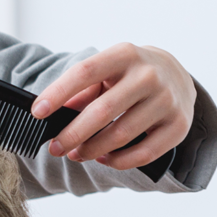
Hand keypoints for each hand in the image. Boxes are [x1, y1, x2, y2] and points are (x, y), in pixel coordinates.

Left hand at [32, 43, 195, 170]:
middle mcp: (149, 75)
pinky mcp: (179, 125)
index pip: (85, 72)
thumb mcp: (105, 71)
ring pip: (122, 134)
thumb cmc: (128, 74)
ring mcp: (168, 100)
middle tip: (54, 148)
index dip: (58, 93)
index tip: (37, 112)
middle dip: (72, 134)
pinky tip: (102, 158)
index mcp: (124, 55)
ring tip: (75, 154)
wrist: (175, 73)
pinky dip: (118, 161)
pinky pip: (144, 153)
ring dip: (92, 150)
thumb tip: (52, 112)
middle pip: (103, 111)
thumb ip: (80, 90)